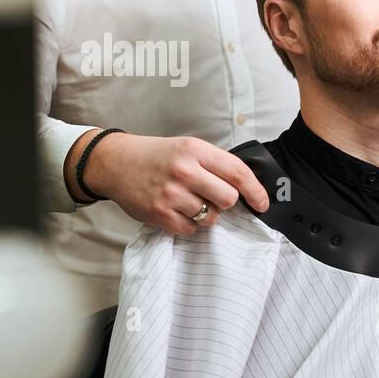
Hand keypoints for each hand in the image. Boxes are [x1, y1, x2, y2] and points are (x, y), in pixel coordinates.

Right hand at [79, 132, 270, 235]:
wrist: (116, 163)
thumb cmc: (156, 156)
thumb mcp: (186, 147)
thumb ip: (213, 164)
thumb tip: (245, 188)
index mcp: (194, 150)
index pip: (237, 172)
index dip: (256, 191)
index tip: (263, 203)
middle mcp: (184, 171)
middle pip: (228, 199)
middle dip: (225, 202)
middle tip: (212, 196)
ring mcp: (170, 195)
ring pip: (210, 218)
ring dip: (205, 214)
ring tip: (188, 201)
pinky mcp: (159, 214)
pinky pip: (190, 230)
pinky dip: (188, 224)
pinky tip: (177, 210)